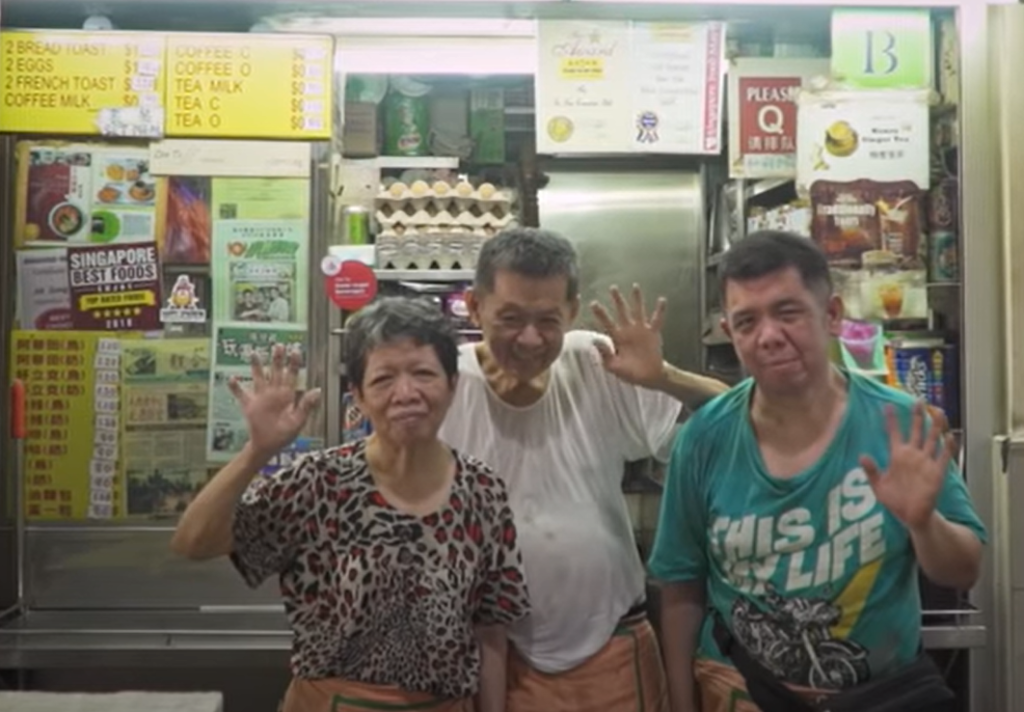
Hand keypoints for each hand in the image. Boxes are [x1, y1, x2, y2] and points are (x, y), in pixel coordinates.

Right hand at [229, 344, 321, 457]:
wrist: (268, 445)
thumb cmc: (284, 434)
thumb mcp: (298, 421)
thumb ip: (307, 405)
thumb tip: (317, 390)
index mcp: (287, 395)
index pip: (292, 375)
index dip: (294, 363)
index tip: (295, 350)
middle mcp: (274, 393)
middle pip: (276, 371)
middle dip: (277, 358)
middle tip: (278, 345)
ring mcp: (261, 397)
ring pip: (259, 377)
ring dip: (256, 366)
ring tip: (254, 353)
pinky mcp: (249, 405)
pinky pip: (241, 394)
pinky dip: (236, 387)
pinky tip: (232, 378)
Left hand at [590, 284, 666, 387]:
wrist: (649, 377)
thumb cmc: (630, 372)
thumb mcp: (614, 367)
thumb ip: (605, 355)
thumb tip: (594, 341)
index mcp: (617, 338)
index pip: (607, 323)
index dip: (600, 313)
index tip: (593, 303)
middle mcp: (628, 330)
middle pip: (621, 311)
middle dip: (617, 299)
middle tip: (613, 287)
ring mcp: (641, 330)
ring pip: (638, 311)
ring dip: (637, 299)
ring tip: (635, 286)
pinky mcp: (653, 333)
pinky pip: (657, 320)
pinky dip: (660, 310)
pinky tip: (661, 300)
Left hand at [860, 401, 952, 530]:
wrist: (911, 516)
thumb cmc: (894, 501)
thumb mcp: (878, 486)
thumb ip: (871, 470)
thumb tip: (862, 455)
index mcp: (897, 456)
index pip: (894, 433)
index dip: (891, 420)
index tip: (887, 405)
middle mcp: (912, 456)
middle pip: (916, 431)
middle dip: (917, 416)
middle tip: (918, 401)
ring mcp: (926, 462)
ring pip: (932, 439)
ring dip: (936, 426)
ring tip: (938, 411)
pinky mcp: (937, 472)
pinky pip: (944, 457)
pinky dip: (948, 446)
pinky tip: (950, 435)